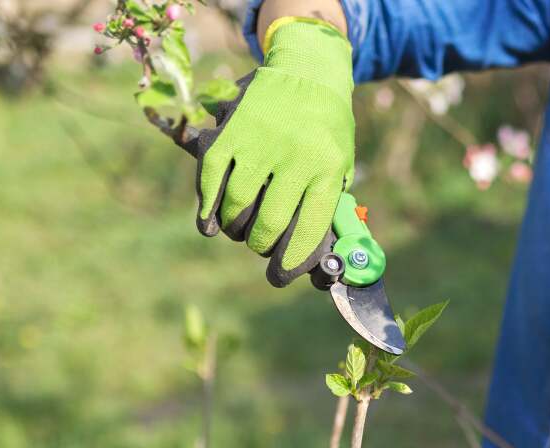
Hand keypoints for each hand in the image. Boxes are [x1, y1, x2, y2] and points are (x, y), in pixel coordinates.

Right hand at [192, 18, 354, 287]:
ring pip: (237, 206)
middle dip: (261, 247)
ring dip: (235, 229)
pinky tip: (209, 224)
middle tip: (260, 250)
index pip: (306, 230)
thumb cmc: (327, 125)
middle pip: (268, 224)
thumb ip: (328, 200)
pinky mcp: (230, 132)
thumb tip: (312, 250)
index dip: (292, 261)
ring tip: (240, 231)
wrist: (306, 69)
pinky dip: (207, 208)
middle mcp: (292, 159)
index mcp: (325, 169)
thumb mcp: (342, 161)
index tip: (280, 275)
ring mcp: (258, 145)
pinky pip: (211, 179)